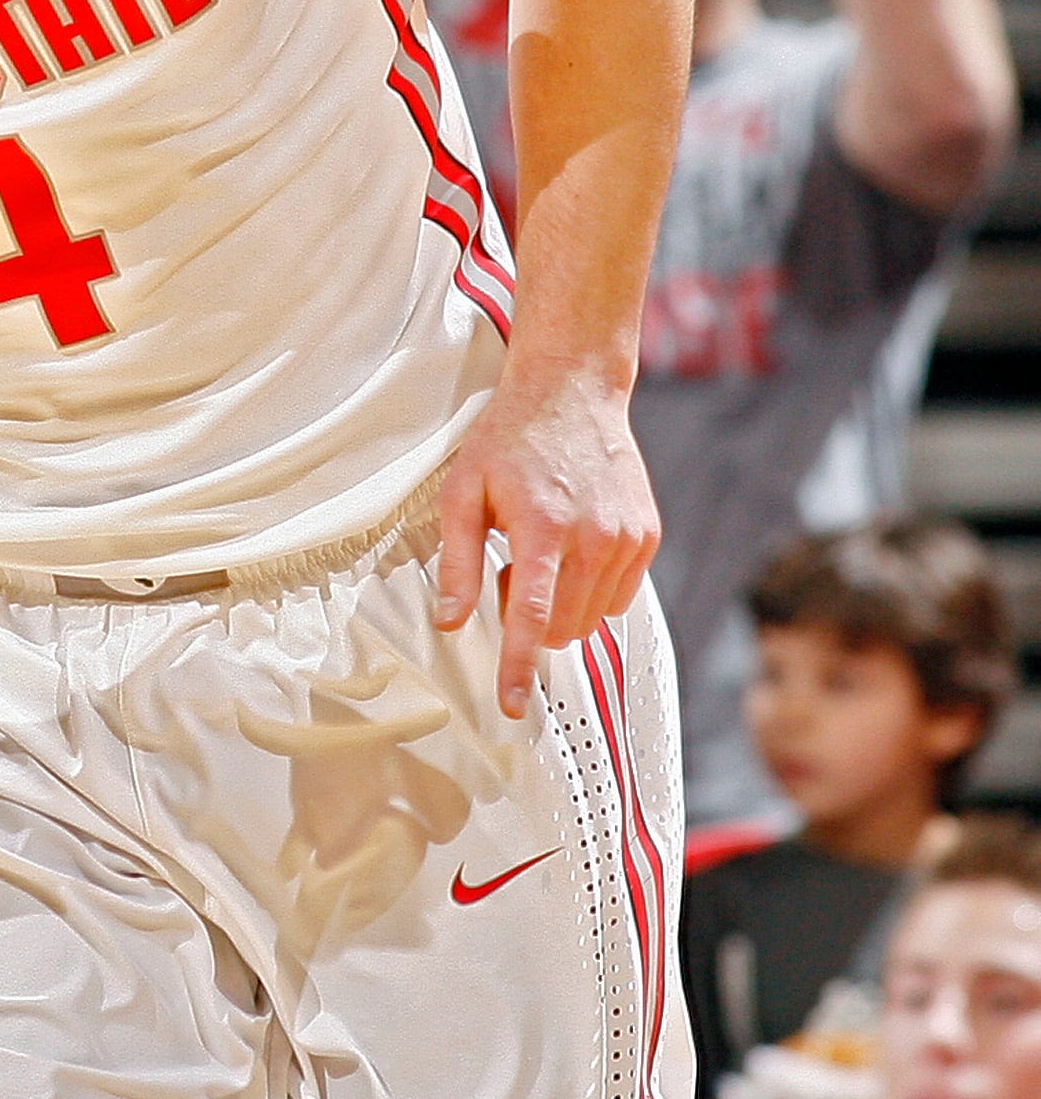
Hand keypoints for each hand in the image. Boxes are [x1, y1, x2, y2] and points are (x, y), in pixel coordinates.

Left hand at [433, 365, 658, 717]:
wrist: (573, 392)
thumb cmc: (510, 440)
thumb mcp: (463, 494)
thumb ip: (457, 563)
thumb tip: (450, 620)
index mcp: (544, 527)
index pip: (533, 616)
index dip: (519, 666)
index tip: (512, 706)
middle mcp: (595, 536)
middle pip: (563, 627)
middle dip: (531, 621)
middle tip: (509, 570)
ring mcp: (628, 537)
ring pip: (592, 619)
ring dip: (560, 608)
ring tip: (540, 555)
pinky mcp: (647, 536)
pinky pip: (618, 598)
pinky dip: (589, 592)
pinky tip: (570, 552)